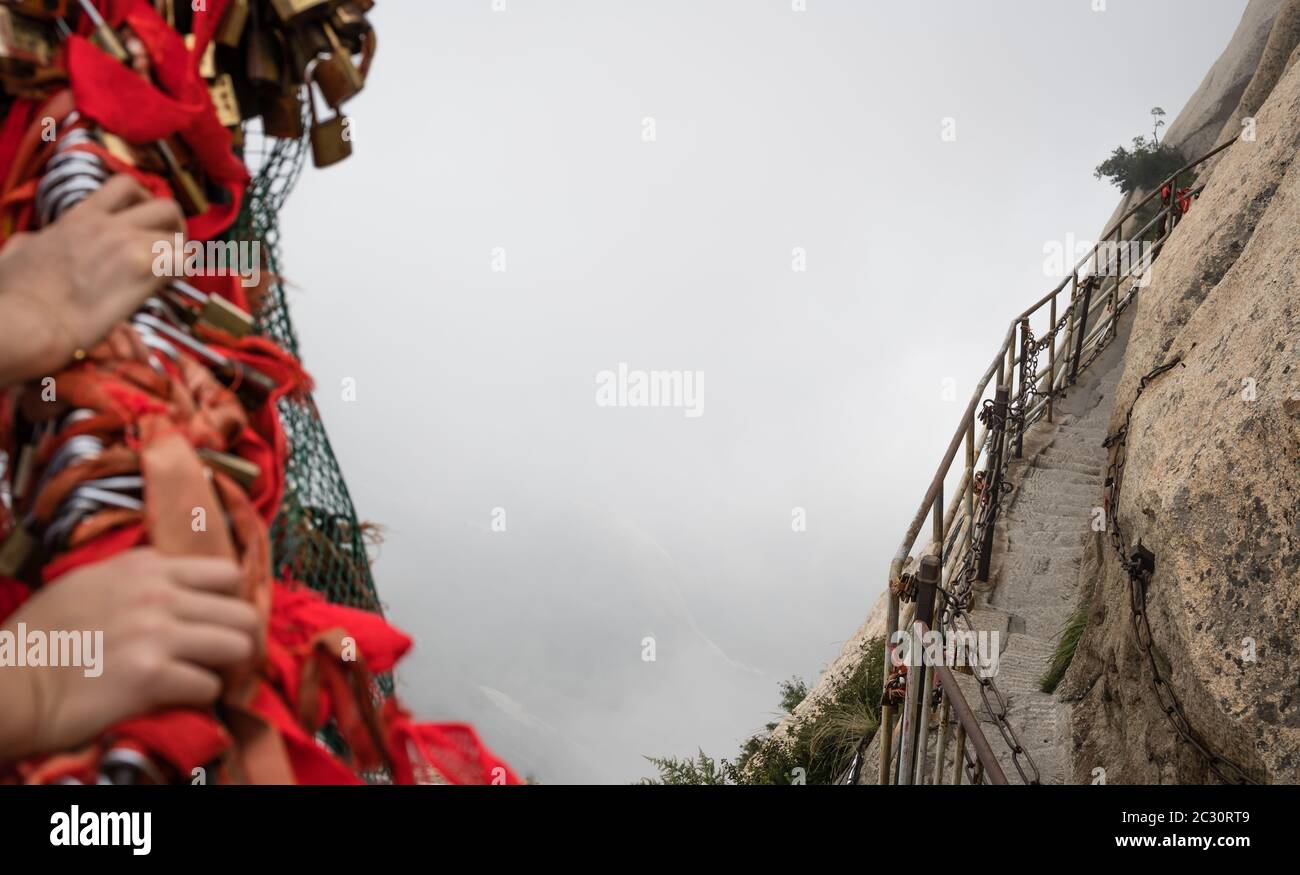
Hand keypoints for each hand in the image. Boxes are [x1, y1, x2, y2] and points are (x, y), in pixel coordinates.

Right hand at [0, 175, 184, 386]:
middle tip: (172, 248)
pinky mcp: (143, 270)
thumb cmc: (15, 295)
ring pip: (179, 237)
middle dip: (176, 226)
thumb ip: (35, 241)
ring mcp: (128, 243)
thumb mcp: (18, 252)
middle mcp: (107, 224)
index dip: (145, 201)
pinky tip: (171, 289)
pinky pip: (185, 262)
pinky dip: (184, 275)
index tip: (146, 223)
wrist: (26, 320)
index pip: (124, 186)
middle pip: (165, 205)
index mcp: (79, 217)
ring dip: (180, 257)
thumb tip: (33, 244)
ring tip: (171, 276)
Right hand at [0, 549, 256, 762]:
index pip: (226, 573)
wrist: (9, 682)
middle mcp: (158, 594)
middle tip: (225, 659)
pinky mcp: (151, 676)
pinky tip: (182, 698)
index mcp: (146, 567)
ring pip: (238, 646)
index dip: (230, 601)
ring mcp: (157, 634)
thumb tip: (178, 583)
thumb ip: (139, 577)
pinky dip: (202, 697)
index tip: (219, 622)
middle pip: (243, 612)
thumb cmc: (43, 636)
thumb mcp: (90, 582)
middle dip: (240, 639)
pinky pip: (209, 686)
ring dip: (228, 668)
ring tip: (211, 678)